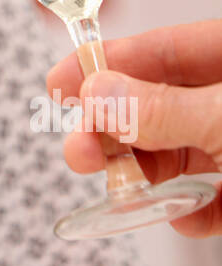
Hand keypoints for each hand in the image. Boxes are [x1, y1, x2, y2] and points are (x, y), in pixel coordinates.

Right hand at [47, 19, 221, 237]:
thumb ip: (165, 109)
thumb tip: (97, 93)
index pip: (165, 49)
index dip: (109, 62)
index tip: (59, 84)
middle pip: (164, 104)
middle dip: (116, 129)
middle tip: (78, 151)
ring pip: (183, 153)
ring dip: (147, 175)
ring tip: (124, 194)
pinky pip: (214, 197)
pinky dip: (192, 209)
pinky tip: (182, 216)